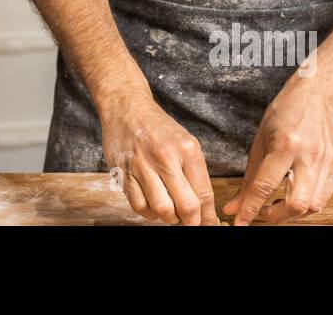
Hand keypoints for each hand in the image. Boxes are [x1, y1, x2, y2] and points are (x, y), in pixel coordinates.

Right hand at [101, 93, 219, 224]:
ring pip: (162, 210)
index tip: (209, 225)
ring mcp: (142, 165)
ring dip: (169, 218)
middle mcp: (166, 157)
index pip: (204, 195)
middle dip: (191, 223)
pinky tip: (153, 205)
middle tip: (190, 222)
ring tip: (170, 212)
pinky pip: (139, 206)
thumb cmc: (158, 128)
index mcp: (187, 149)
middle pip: (186, 207)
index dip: (208, 218)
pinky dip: (149, 213)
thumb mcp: (185, 142)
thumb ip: (195, 174)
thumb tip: (203, 209)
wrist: (126, 107)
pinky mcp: (123, 172)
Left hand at [224, 86, 332, 224]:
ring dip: (292, 214)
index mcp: (285, 145)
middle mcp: (309, 156)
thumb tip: (234, 207)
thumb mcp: (260, 141)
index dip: (250, 209)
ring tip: (277, 206)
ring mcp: (327, 163)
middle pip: (297, 204)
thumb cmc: (284, 114)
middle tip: (262, 212)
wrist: (317, 97)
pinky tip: (294, 197)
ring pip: (313, 206)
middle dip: (276, 217)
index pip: (265, 186)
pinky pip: (323, 198)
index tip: (239, 222)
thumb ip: (249, 178)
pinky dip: (306, 205)